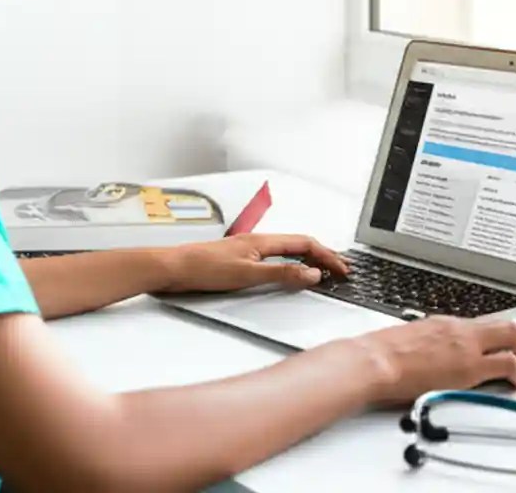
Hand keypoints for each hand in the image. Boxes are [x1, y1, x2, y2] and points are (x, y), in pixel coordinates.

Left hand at [160, 234, 349, 292]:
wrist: (173, 268)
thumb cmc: (203, 268)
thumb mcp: (248, 274)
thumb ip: (282, 274)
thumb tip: (312, 273)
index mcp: (264, 241)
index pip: (305, 244)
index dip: (327, 256)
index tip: (342, 268)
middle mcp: (258, 241)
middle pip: (299, 244)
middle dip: (323, 255)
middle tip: (340, 268)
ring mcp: (249, 249)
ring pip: (288, 250)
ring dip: (308, 258)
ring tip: (323, 269)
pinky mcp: (240, 259)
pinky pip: (275, 257)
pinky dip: (291, 263)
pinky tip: (290, 272)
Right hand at [352, 317, 515, 404]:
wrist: (376, 361)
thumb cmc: (382, 354)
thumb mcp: (410, 340)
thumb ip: (428, 345)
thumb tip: (431, 355)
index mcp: (444, 324)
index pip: (481, 324)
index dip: (496, 336)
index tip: (499, 346)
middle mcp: (459, 330)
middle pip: (504, 325)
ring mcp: (467, 347)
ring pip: (511, 339)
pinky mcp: (470, 368)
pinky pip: (507, 365)